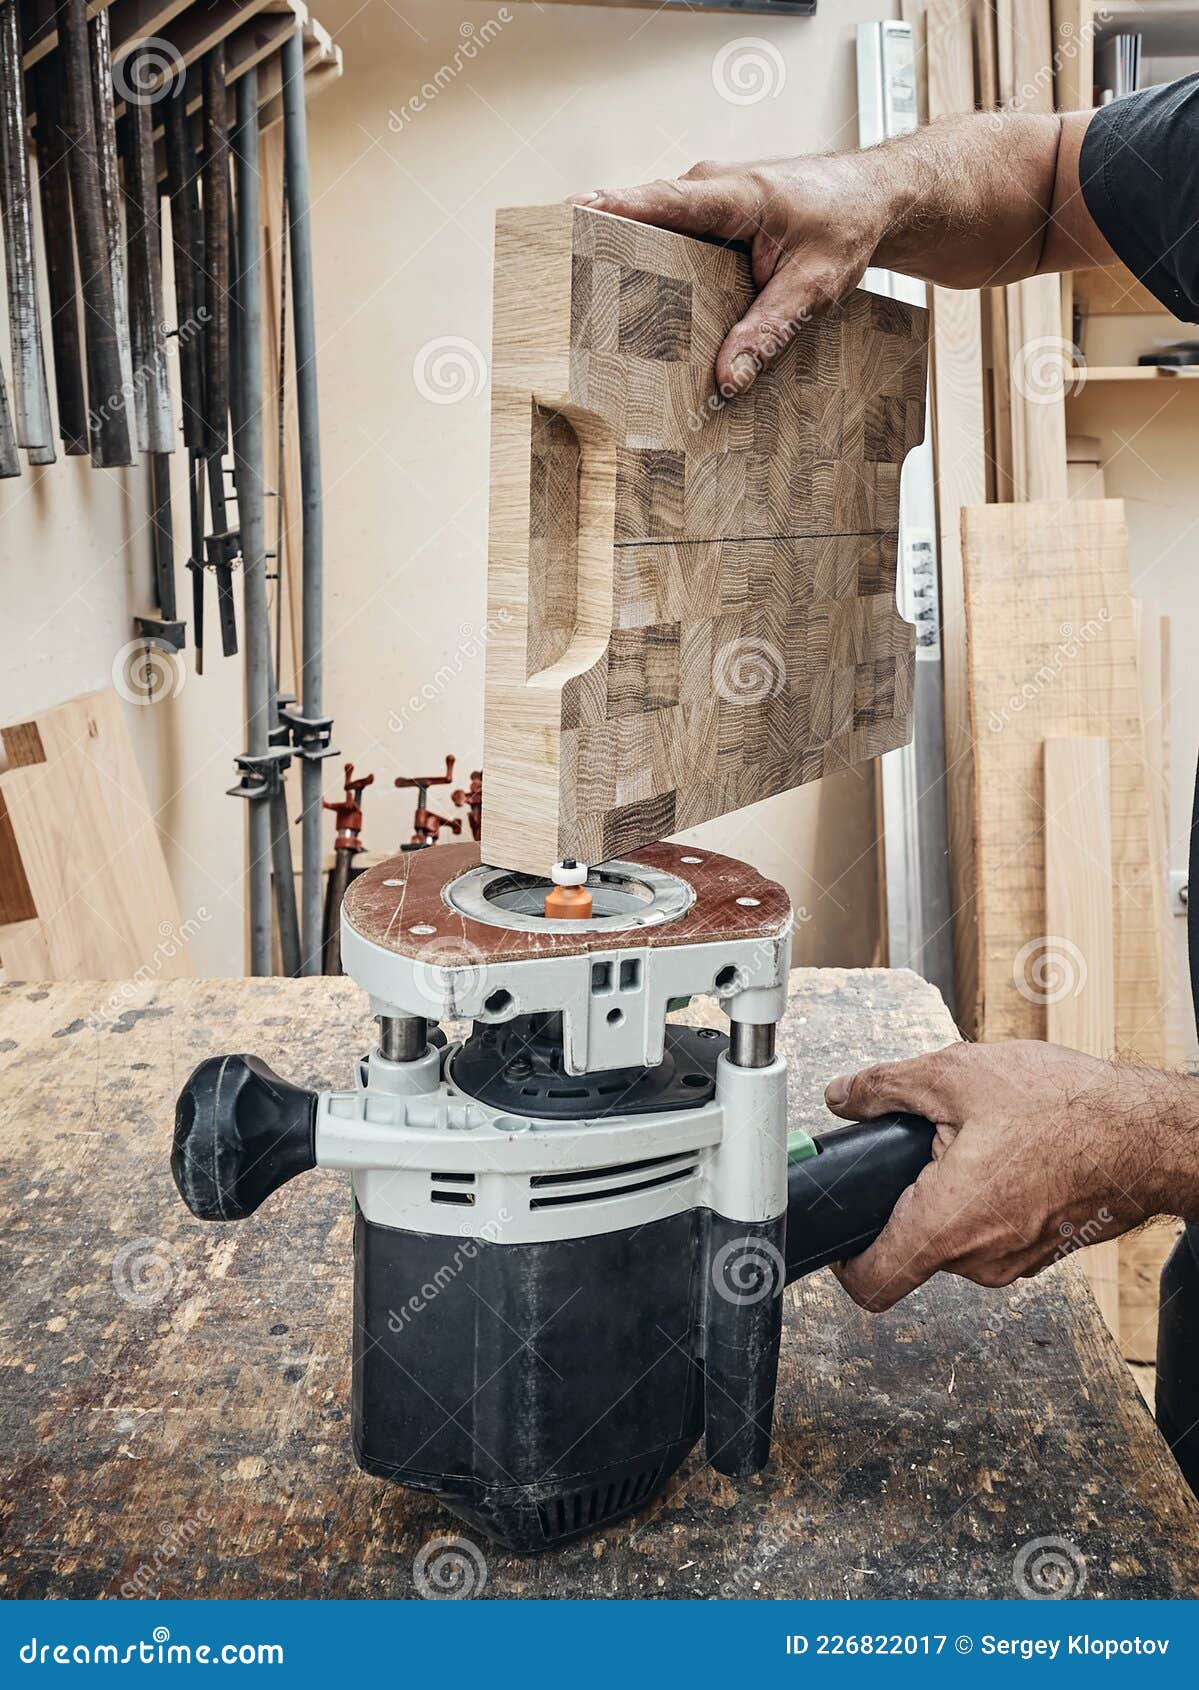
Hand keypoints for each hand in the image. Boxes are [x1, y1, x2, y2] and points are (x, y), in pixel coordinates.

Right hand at [570, 154, 890, 393]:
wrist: (875, 199)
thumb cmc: (848, 225)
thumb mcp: (814, 289)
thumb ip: (768, 333)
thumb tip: (726, 380)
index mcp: (733, 194)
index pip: (662, 199)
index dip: (613, 207)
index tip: (571, 214)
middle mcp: (710, 189)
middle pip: (643, 218)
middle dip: (603, 246)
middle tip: (564, 279)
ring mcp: (707, 204)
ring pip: (654, 232)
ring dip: (627, 262)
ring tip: (590, 303)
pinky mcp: (711, 222)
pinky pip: (672, 243)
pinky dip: (656, 269)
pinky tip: (640, 307)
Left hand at [821, 1041, 1198, 1311]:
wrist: (1148, 1135)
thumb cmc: (1067, 1109)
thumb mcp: (955, 1074)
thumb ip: (884, 1087)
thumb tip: (843, 1095)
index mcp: (947, 1225)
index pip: (870, 1283)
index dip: (843, 1257)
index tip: (839, 1225)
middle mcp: (979, 1259)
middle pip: (908, 1249)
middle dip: (905, 1198)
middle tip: (918, 1148)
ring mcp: (1012, 1262)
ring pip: (950, 1238)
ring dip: (947, 1195)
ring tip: (971, 1142)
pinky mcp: (1037, 1254)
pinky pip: (988, 1234)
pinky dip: (983, 1200)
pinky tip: (1004, 1156)